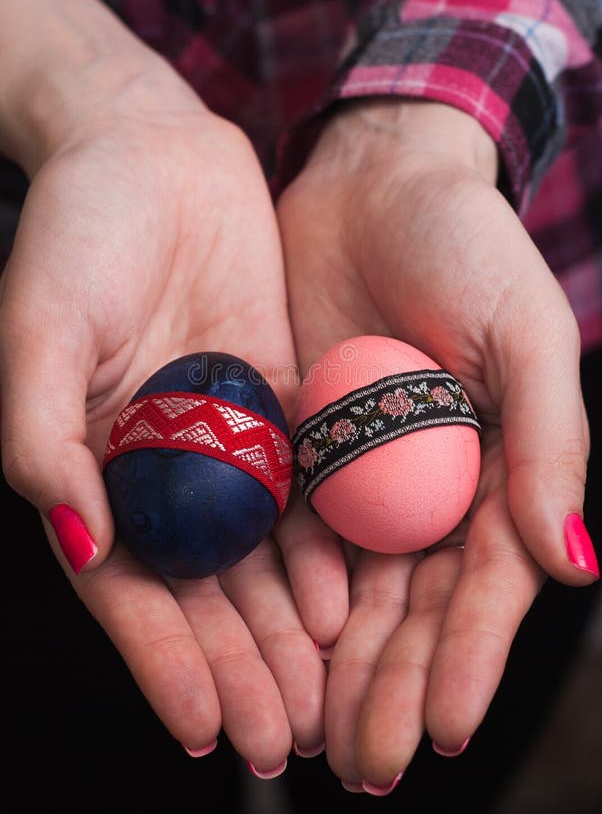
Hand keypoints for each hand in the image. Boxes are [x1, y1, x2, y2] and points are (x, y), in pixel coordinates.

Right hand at [0, 52, 324, 771]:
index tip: (205, 728)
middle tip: (285, 739)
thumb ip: (40, 440)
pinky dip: (324, 544)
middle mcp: (163, 466)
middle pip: (204, 589)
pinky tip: (350, 597)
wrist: (150, 154)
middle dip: (240, 666)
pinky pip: (305, 483)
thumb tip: (78, 545)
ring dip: (288, 628)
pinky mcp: (281, 398)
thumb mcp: (38, 328)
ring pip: (260, 554)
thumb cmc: (76, 234)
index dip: (163, 660)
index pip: (128, 587)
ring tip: (324, 697)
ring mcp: (225, 436)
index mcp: (94, 465)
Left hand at [276, 98, 596, 790]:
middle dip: (392, 685)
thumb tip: (575, 564)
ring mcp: (363, 471)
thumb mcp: (525, 332)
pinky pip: (294, 531)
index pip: (485, 582)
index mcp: (498, 467)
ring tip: (315, 738)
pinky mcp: (302, 445)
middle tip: (363, 763)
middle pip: (415, 605)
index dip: (467, 656)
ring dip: (338, 666)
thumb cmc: (465, 245)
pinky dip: (285, 594)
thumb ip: (551, 442)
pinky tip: (270, 648)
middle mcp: (432, 484)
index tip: (440, 725)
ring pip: (354, 589)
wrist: (373, 183)